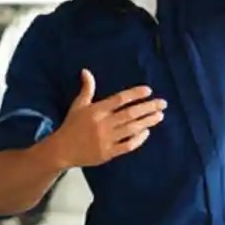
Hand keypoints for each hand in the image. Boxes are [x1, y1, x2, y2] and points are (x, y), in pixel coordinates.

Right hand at [50, 69, 165, 168]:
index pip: (119, 99)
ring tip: (159, 116)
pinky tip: (147, 132)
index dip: (134, 94)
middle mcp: (103, 124)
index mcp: (96, 110)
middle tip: (162, 103)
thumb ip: (87, 89)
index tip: (148, 90)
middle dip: (148, 107)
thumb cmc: (72, 125)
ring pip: (131, 129)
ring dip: (147, 122)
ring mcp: (106, 139)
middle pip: (129, 114)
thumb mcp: (78, 105)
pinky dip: (138, 139)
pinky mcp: (108, 153)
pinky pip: (127, 145)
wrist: (62, 150)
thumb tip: (86, 71)